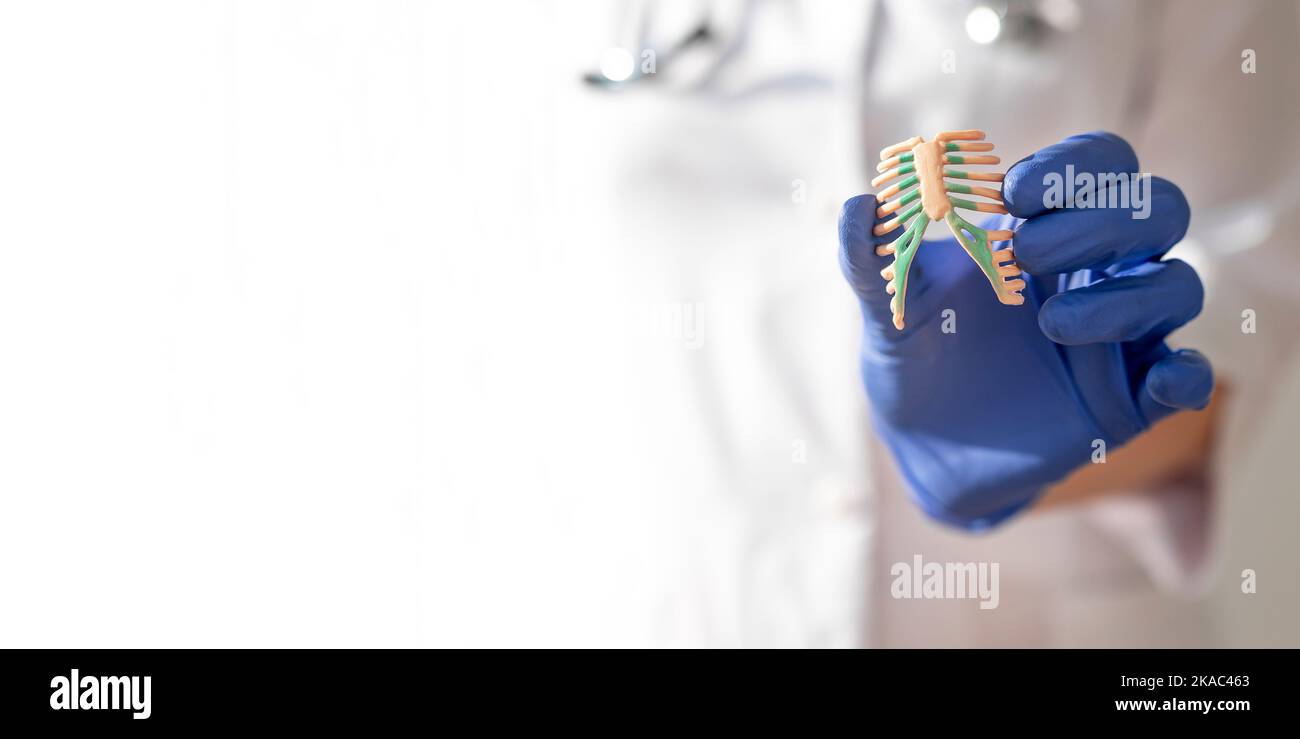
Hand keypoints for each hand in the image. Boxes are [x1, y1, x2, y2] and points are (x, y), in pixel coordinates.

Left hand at [838, 131, 1212, 530]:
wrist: (920, 442)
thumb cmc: (914, 353)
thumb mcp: (887, 309)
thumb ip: (872, 260)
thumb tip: (858, 205)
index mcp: (1046, 227)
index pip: (1102, 165)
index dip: (1076, 166)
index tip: (1014, 193)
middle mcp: (1098, 270)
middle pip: (1157, 210)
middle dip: (1101, 220)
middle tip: (1024, 251)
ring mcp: (1120, 335)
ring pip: (1177, 286)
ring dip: (1126, 298)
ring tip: (1049, 325)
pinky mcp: (1128, 400)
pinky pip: (1186, 377)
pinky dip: (1186, 375)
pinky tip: (1158, 381)